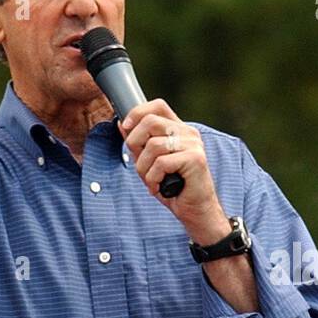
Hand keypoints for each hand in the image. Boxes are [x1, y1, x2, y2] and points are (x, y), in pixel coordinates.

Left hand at [120, 101, 225, 240]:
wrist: (195, 211)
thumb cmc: (173, 188)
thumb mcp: (150, 163)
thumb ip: (139, 143)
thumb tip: (122, 123)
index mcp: (180, 130)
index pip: (158, 106)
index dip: (137, 112)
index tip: (126, 127)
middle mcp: (189, 133)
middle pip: (150, 122)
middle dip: (135, 144)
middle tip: (140, 165)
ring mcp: (194, 145)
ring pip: (153, 145)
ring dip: (144, 168)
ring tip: (152, 181)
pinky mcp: (196, 159)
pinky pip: (161, 163)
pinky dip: (153, 179)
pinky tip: (160, 187)